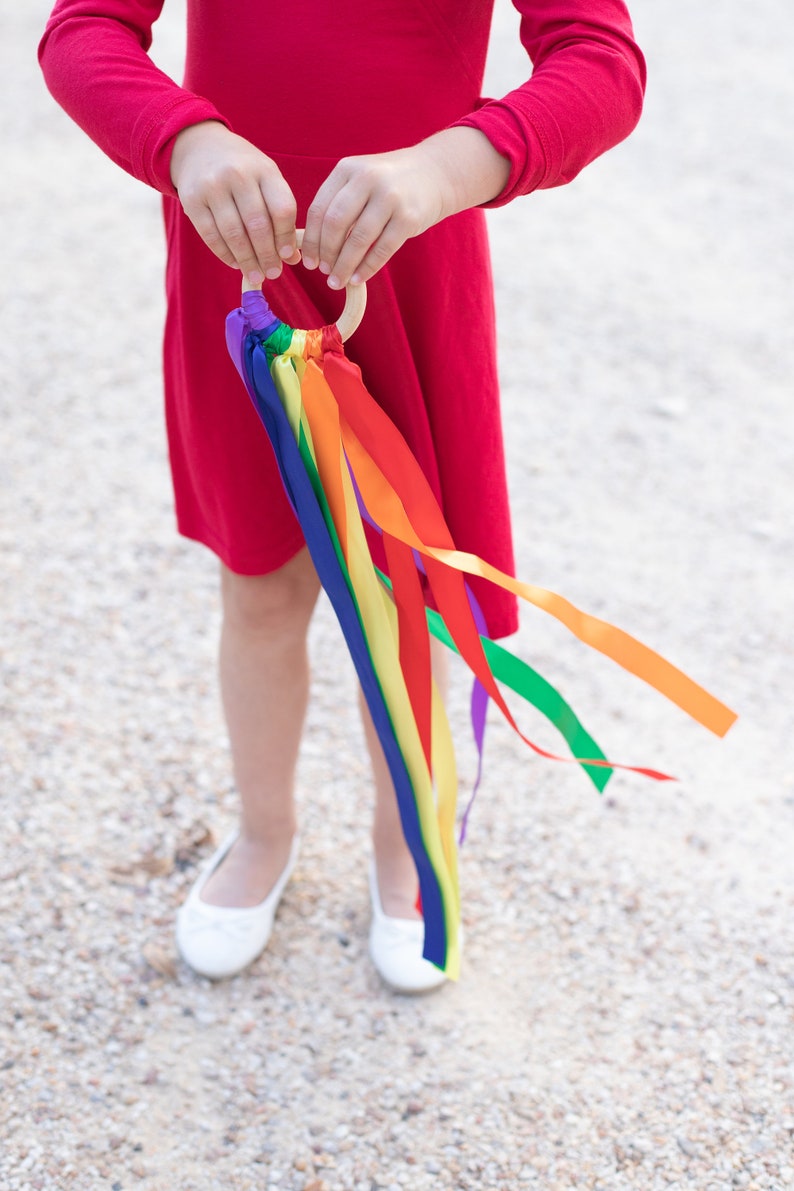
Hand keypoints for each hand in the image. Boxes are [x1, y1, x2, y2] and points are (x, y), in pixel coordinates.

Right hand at [169, 121, 299, 284]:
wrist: (199, 146)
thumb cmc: (243, 171)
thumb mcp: (265, 181)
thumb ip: (280, 215)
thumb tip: (293, 258)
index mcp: (264, 169)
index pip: (282, 209)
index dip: (286, 237)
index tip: (288, 257)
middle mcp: (238, 174)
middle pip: (258, 225)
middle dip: (267, 255)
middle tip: (273, 274)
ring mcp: (212, 185)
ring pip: (234, 233)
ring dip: (247, 260)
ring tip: (256, 276)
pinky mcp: (191, 199)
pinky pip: (211, 235)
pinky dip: (225, 255)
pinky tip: (236, 264)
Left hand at [302, 128, 510, 288]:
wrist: (434, 173)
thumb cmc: (388, 184)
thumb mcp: (360, 180)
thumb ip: (338, 203)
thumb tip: (314, 247)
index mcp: (347, 168)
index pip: (320, 209)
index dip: (311, 240)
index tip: (308, 262)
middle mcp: (367, 178)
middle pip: (335, 224)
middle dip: (326, 253)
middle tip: (324, 272)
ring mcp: (390, 197)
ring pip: (358, 239)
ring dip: (344, 266)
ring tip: (337, 282)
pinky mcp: (409, 217)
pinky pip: (382, 249)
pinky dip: (367, 268)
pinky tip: (358, 279)